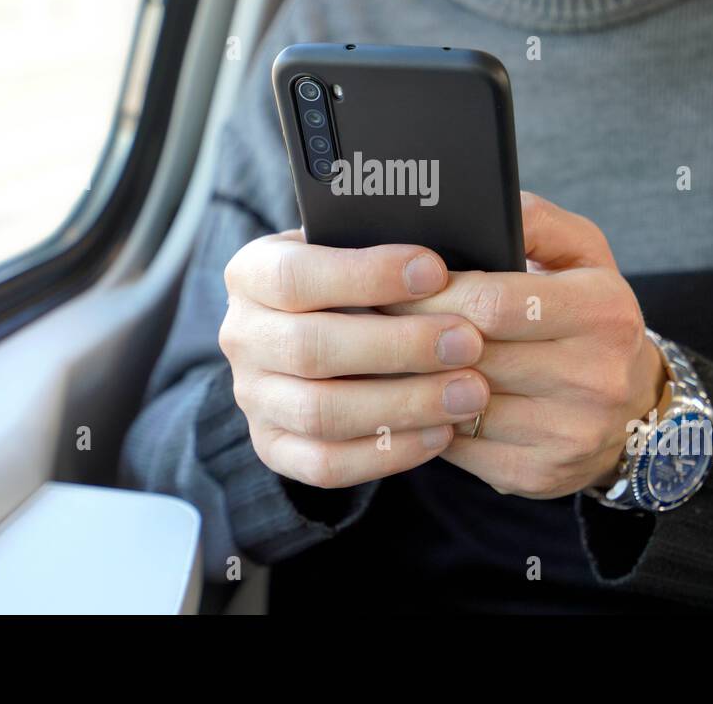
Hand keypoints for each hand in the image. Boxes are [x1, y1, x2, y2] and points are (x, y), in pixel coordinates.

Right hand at [219, 232, 489, 487]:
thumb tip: (448, 256)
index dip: (367, 276)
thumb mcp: (354, 246)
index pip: (296, 276)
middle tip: (469, 342)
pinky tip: (443, 432)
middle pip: (311, 349)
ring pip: (322, 412)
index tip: (436, 272)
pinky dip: (390, 453)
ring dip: (405, 404)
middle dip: (399, 347)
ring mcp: (253, 398)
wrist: (318, 330)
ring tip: (470, 392)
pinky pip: (327, 465)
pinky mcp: (273, 447)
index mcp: (252, 273)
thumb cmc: (353, 279)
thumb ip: (381, 246)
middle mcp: (242, 336)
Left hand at [382, 192, 666, 498]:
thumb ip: (536, 220)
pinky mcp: (538, 473)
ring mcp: (567, 433)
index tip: (390, 281)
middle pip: (471, 353)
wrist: (633, 408)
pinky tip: (399, 393)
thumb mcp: (583, 254)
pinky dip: (421, 418)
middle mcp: (594, 378)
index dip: (434, 292)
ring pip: (457, 403)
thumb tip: (483, 204)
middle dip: (408, 330)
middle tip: (359, 311)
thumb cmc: (589, 315)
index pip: (498, 301)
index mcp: (603, 313)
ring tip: (368, 350)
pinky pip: (457, 444)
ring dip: (404, 377)